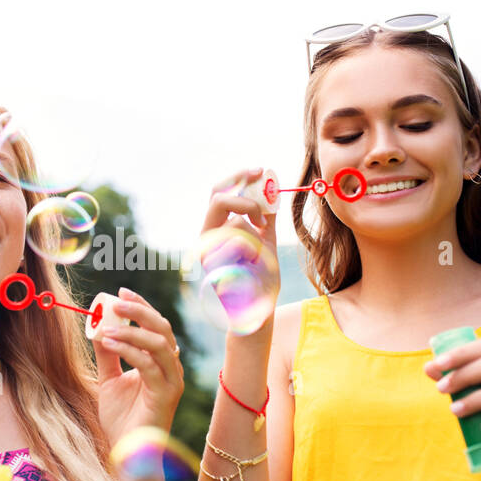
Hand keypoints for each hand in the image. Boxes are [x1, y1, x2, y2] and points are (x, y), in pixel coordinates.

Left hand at [93, 287, 184, 449]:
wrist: (127, 454)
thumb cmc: (121, 421)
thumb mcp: (108, 381)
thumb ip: (107, 355)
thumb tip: (99, 327)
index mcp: (161, 364)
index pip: (156, 326)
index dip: (141, 306)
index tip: (120, 292)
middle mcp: (171, 369)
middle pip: (163, 329)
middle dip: (139, 311)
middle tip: (116, 301)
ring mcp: (172, 382)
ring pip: (159, 344)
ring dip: (131, 331)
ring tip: (107, 328)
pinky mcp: (166, 395)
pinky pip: (150, 365)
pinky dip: (129, 350)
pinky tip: (110, 344)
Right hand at [198, 167, 279, 333]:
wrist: (257, 310)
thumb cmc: (261, 278)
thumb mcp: (267, 241)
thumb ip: (266, 217)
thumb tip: (273, 189)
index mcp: (217, 228)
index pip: (220, 191)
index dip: (239, 176)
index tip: (261, 170)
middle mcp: (207, 237)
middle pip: (218, 199)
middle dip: (246, 197)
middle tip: (266, 204)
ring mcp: (208, 250)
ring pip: (236, 223)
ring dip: (257, 235)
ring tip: (262, 255)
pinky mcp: (214, 264)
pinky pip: (241, 242)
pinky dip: (256, 250)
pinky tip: (255, 266)